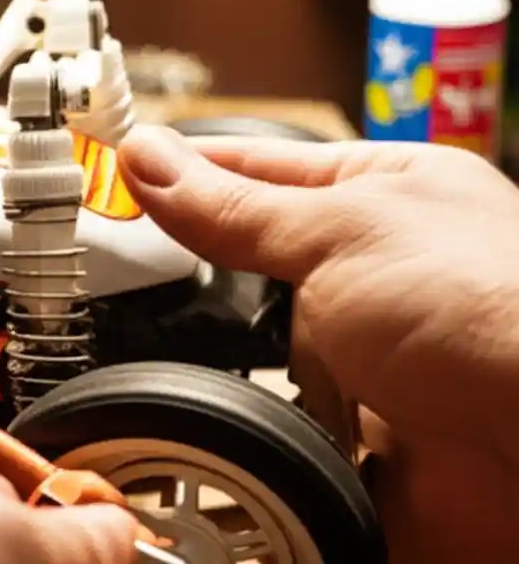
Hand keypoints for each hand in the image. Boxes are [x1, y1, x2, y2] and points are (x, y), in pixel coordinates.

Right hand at [116, 125, 518, 560]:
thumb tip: (146, 159)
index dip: (188, 169)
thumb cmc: (495, 313)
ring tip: (212, 366)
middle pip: (253, 272)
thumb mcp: (336, 233)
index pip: (260, 168)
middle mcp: (380, 278)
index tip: (118, 170)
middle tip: (134, 276)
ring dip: (247, 374)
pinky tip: (250, 431)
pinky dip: (264, 438)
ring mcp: (375, 361)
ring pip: (263, 360)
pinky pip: (285, 435)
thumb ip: (230, 207)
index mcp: (387, 198)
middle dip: (211, 288)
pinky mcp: (369, 440)